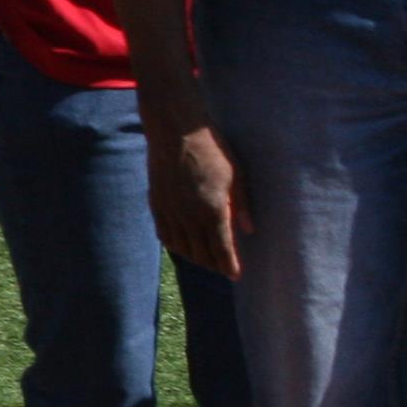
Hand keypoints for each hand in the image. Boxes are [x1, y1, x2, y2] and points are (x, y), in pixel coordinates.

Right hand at [148, 118, 248, 279]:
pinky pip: (165, 236)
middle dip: (214, 264)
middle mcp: (189, 218)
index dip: (229, 266)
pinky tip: (182, 245)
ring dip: (195, 257)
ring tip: (205, 258)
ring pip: (181, 249)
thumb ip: (241, 205)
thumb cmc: (211, 149)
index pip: (222, 250)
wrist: (175, 131)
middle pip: (201, 254)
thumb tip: (249, 230)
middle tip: (223, 267)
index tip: (235, 275)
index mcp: (212, 211)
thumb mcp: (236, 174)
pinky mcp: (156, 205)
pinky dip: (175, 246)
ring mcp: (170, 213)